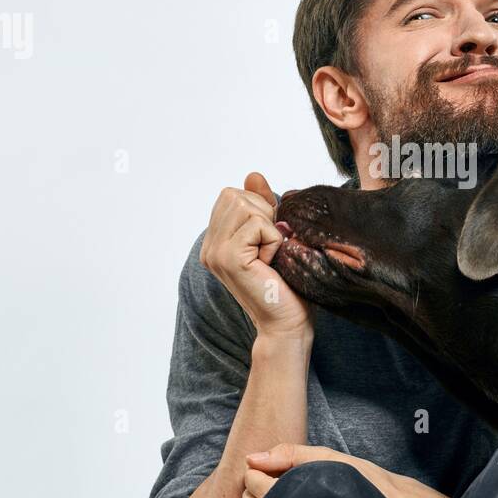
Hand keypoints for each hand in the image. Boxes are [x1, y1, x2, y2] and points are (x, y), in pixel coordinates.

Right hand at [199, 172, 312, 340]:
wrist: (287, 322)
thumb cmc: (286, 283)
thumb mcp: (273, 235)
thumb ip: (261, 205)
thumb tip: (253, 175)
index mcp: (215, 240)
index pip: (232, 195)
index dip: (259, 208)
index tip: (267, 239)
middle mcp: (209, 246)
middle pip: (236, 195)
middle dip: (264, 214)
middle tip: (269, 247)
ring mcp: (215, 252)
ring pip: (247, 207)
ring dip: (269, 228)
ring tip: (269, 256)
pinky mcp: (229, 258)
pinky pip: (258, 224)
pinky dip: (273, 240)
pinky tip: (270, 263)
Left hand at [242, 443, 457, 497]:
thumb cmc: (370, 488)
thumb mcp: (333, 459)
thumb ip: (292, 454)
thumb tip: (254, 456)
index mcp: (297, 493)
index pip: (253, 482)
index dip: (255, 472)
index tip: (267, 468)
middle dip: (254, 490)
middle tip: (273, 480)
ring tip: (282, 497)